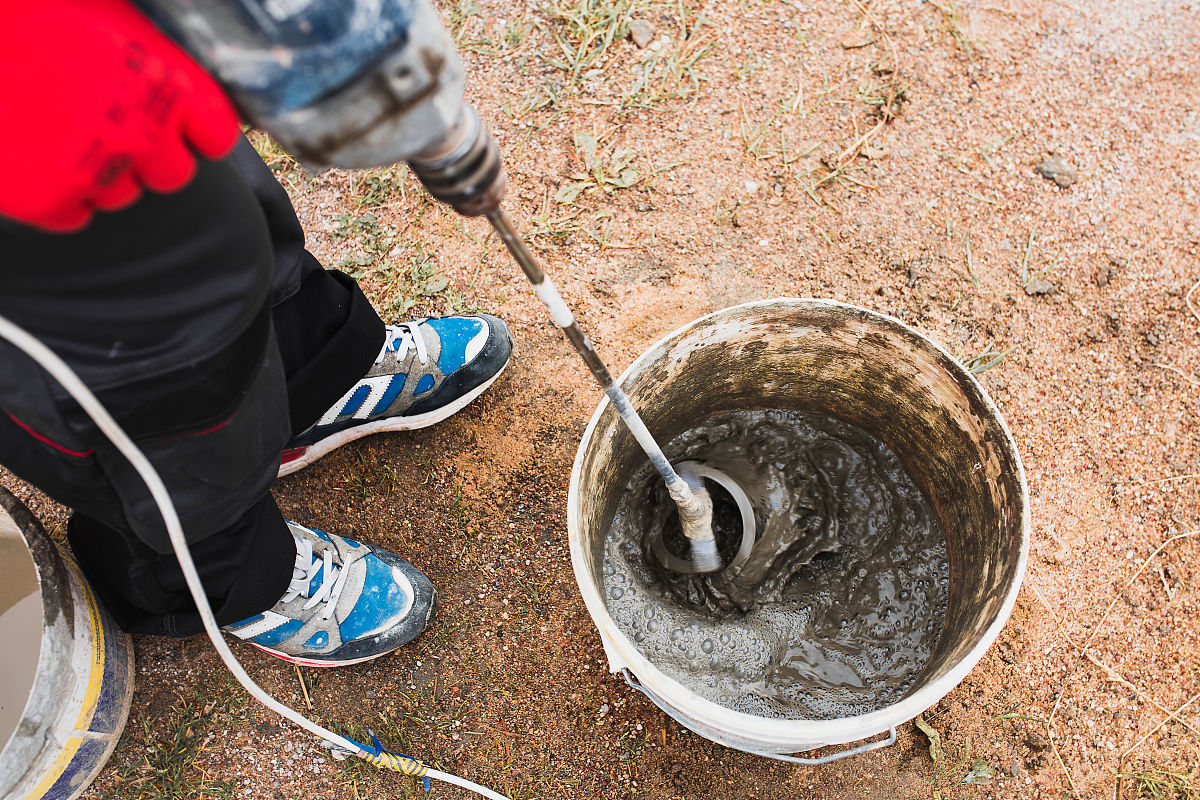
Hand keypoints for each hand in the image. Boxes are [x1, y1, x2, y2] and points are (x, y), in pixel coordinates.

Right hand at [0, 0, 240, 231]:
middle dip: (150, 156)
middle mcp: (144, 137)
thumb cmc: (36, 12)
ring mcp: (97, 173)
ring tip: (59, 130)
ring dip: (100, 171)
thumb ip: (151, 52)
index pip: (216, 135)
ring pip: (120, 194)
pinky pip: (73, 214)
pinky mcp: (49, 201)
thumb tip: (170, 68)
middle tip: (109, 127)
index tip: (179, 125)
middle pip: (173, 174)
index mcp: (170, 86)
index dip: (195, 130)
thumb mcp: (111, 14)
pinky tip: (34, 155)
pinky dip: (57, 194)